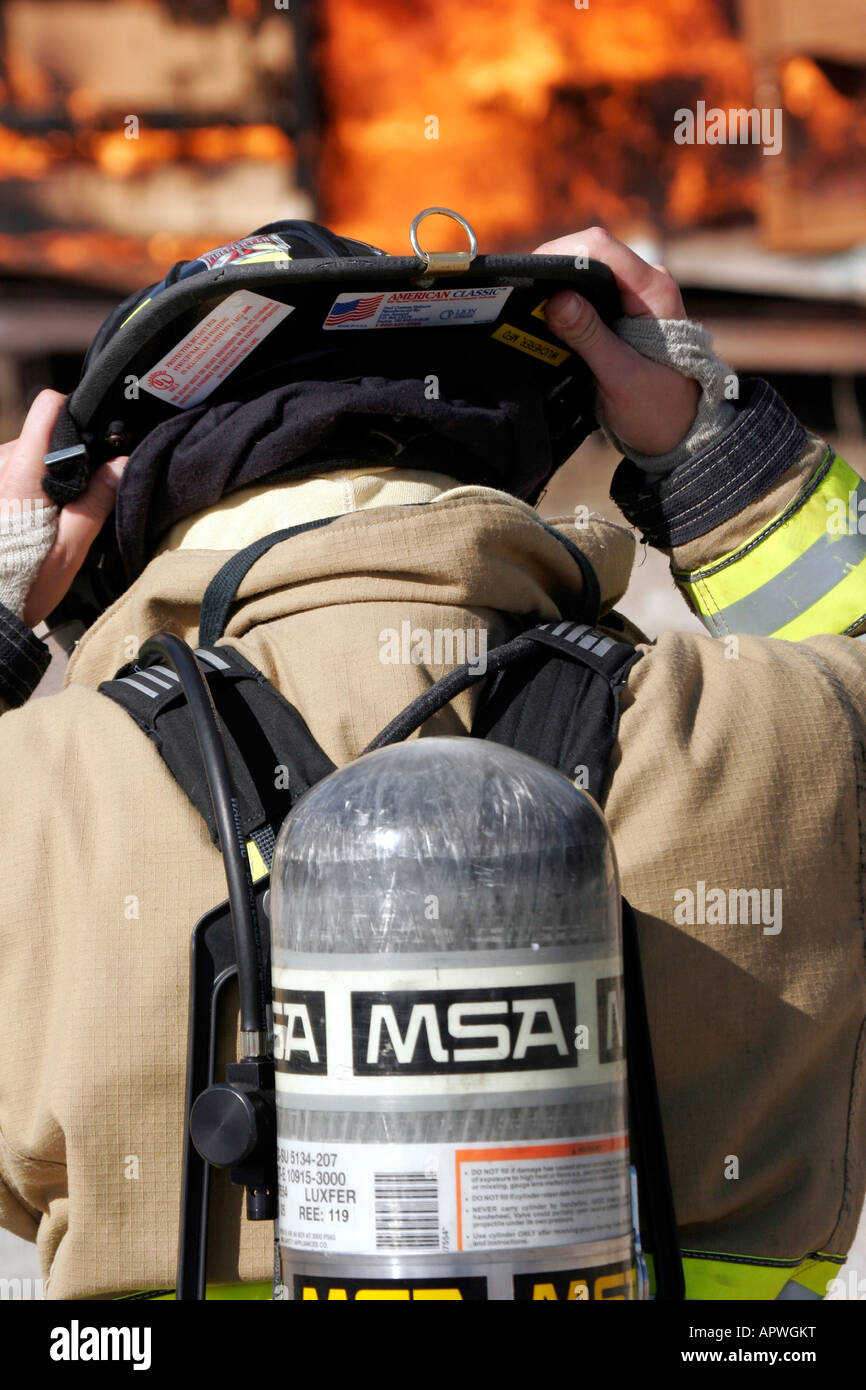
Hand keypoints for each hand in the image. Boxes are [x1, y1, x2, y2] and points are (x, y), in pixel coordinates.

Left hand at [0, 389, 126, 627]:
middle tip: (77, 499)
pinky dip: (25, 490)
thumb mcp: (70, 551)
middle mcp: (0, 468)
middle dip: (61, 459)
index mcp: (23, 474)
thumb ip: (95, 503)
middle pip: (39, 436)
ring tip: (52, 518)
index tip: (94, 443)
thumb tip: (119, 465)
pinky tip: (32, 523)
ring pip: (23, 457)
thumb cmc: (25, 586)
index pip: (47, 410)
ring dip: (41, 478)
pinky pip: (10, 476)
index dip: (75, 416)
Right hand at [534, 227, 699, 456]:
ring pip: (585, 272)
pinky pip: (587, 294)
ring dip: (556, 286)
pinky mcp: (620, 313)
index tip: (531, 279)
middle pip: (589, 254)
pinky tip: (545, 319)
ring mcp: (632, 297)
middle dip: (553, 270)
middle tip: (523, 298)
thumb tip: (556, 299)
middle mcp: (644, 284)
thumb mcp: (621, 376)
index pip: (600, 247)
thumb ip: (590, 336)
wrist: (679, 435)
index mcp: (653, 290)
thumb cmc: (658, 410)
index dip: (561, 254)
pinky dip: (564, 302)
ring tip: (528, 309)